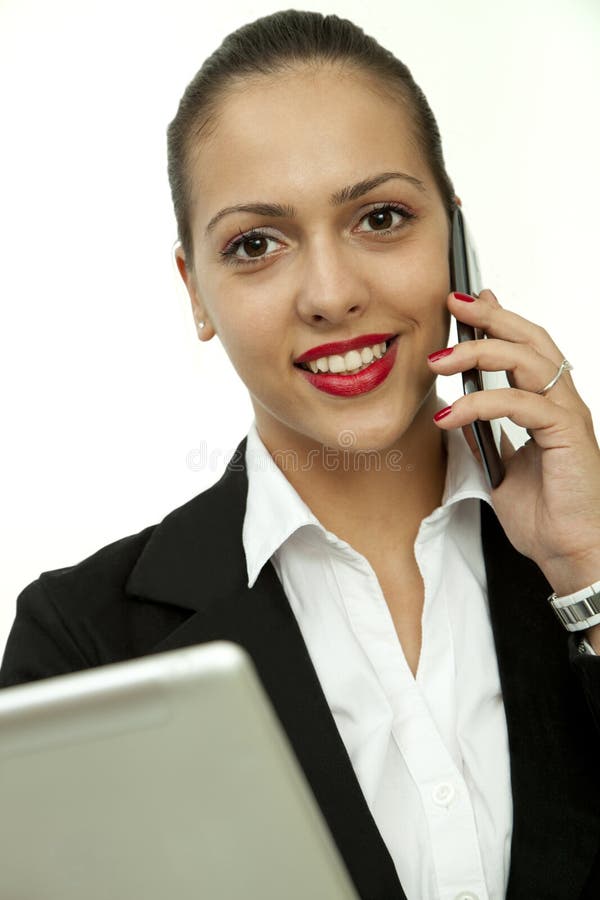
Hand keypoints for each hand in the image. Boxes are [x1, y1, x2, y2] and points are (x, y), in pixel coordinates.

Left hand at [427, 289, 599, 596]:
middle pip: (530, 339)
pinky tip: (450, 414)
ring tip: (438, 361)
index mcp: (547, 405)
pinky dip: (481, 403)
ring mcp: (566, 415)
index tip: (465, 304)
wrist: (569, 553)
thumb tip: (456, 411)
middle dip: (490, 316)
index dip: (497, 321)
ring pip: (527, 360)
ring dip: (478, 352)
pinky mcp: (567, 434)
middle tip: (453, 304)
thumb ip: (483, 436)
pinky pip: (521, 403)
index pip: (524, 348)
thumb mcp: (500, 468)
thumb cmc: (546, 515)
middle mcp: (561, 403)